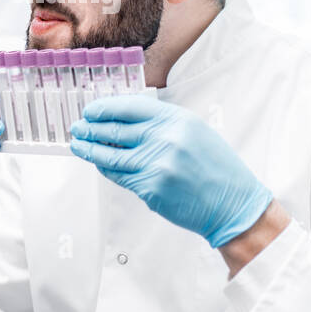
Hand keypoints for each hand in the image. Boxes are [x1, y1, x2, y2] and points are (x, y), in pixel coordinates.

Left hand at [69, 95, 273, 248]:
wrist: (232, 204)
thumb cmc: (216, 169)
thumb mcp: (195, 132)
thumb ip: (163, 124)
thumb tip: (125, 120)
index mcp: (177, 119)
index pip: (130, 107)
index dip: (105, 108)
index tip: (91, 110)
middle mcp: (165, 139)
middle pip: (116, 130)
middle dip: (91, 128)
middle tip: (77, 127)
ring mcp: (156, 164)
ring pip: (112, 155)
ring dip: (90, 149)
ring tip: (77, 144)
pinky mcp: (150, 188)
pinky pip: (120, 177)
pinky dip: (106, 170)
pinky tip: (98, 164)